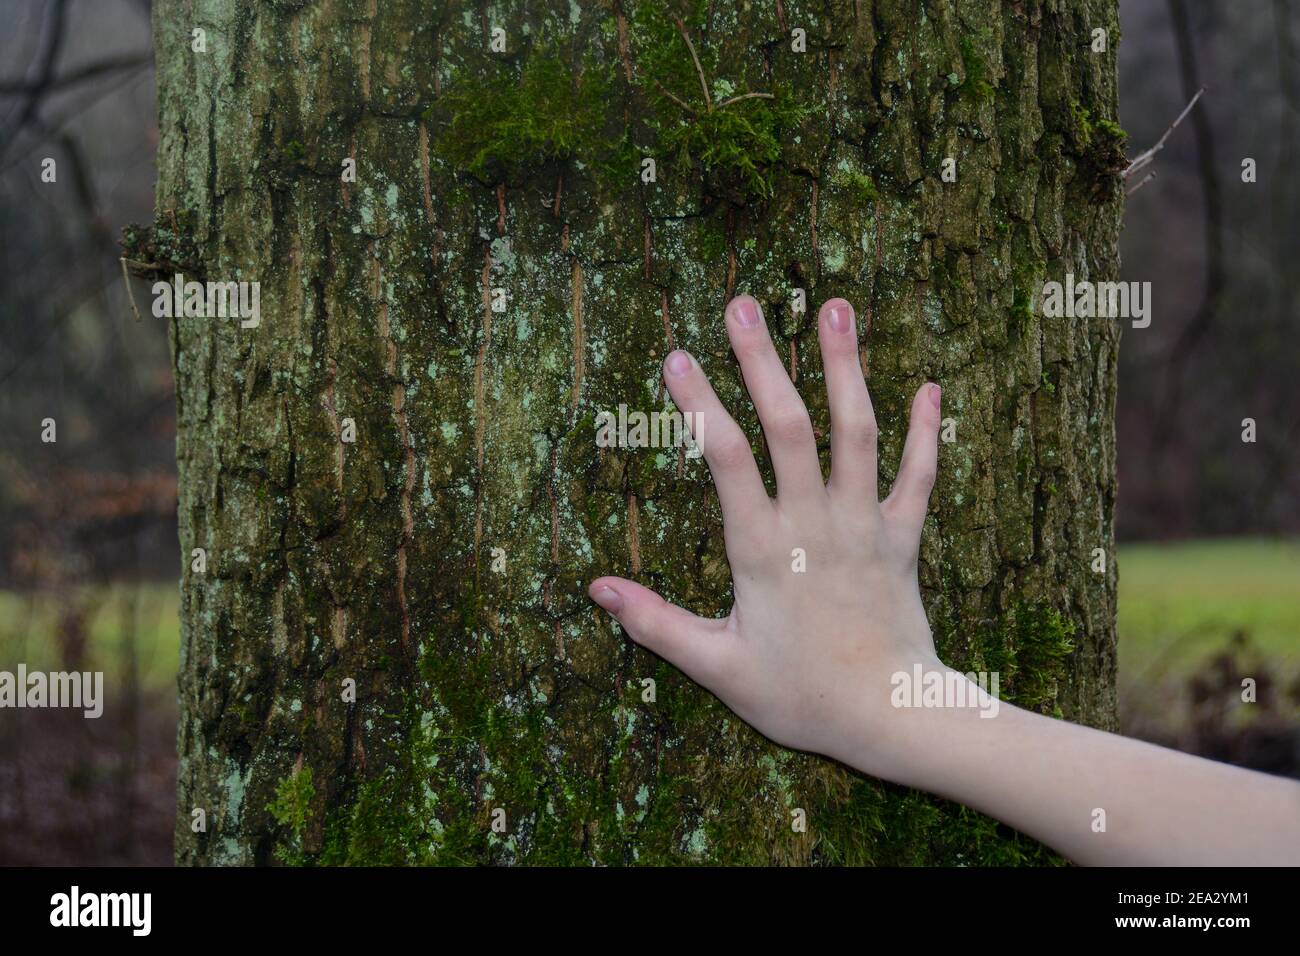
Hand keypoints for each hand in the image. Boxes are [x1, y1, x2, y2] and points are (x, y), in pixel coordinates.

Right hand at [589, 294, 946, 777]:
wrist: (893, 719)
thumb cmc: (801, 697)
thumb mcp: (717, 667)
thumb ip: (656, 624)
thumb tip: (596, 590)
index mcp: (762, 549)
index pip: (725, 459)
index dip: (699, 403)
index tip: (674, 354)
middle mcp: (814, 524)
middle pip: (788, 426)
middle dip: (763, 361)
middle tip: (742, 303)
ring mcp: (865, 526)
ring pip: (857, 433)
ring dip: (846, 368)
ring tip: (835, 305)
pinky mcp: (903, 540)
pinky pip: (920, 477)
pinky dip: (927, 433)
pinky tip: (930, 388)